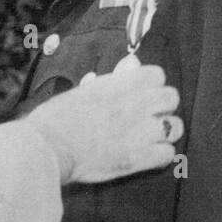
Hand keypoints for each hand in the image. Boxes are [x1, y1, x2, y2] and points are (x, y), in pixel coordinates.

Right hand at [24, 63, 180, 183]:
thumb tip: (132, 63)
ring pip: (175, 126)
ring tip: (149, 140)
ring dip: (164, 132)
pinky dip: (159, 157)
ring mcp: (140, 131)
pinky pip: (168, 154)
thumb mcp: (83, 91)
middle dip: (162, 108)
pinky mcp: (138, 158)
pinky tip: (146, 158)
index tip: (141, 96)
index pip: (157, 75)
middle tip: (147, 118)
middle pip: (171, 98)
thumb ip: (113, 79)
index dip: (150, 86)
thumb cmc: (55, 119)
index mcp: (120, 84)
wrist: (46, 148)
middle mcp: (135, 104)